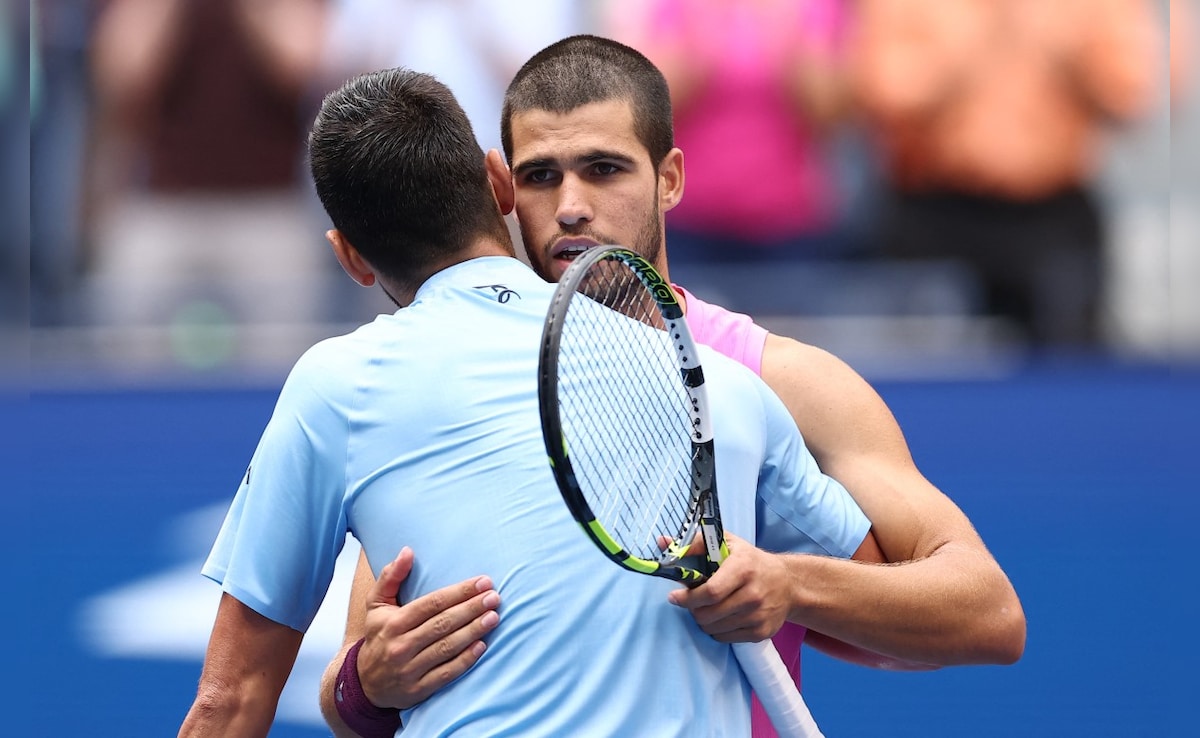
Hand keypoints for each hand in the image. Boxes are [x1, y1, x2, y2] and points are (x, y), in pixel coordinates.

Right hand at [357, 548, 500, 708]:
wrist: (365, 683)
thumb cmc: (378, 636)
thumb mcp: (376, 605)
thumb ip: (391, 576)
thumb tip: (407, 551)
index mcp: (393, 622)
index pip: (432, 603)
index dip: (459, 591)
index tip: (483, 582)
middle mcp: (401, 645)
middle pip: (443, 623)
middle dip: (472, 608)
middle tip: (494, 597)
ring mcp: (409, 669)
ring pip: (447, 647)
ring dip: (473, 631)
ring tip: (493, 617)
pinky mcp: (418, 689)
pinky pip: (446, 673)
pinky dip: (465, 660)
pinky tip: (482, 646)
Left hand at [666, 533, 791, 642]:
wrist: (788, 584)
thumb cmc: (751, 562)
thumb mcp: (727, 544)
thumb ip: (694, 543)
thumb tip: (662, 542)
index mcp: (743, 568)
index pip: (710, 592)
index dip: (688, 598)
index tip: (674, 596)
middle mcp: (753, 594)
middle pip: (709, 614)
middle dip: (692, 610)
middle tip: (691, 602)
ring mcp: (758, 615)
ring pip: (714, 629)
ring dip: (703, 621)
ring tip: (706, 608)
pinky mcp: (761, 632)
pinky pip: (726, 638)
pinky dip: (716, 630)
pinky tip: (720, 617)